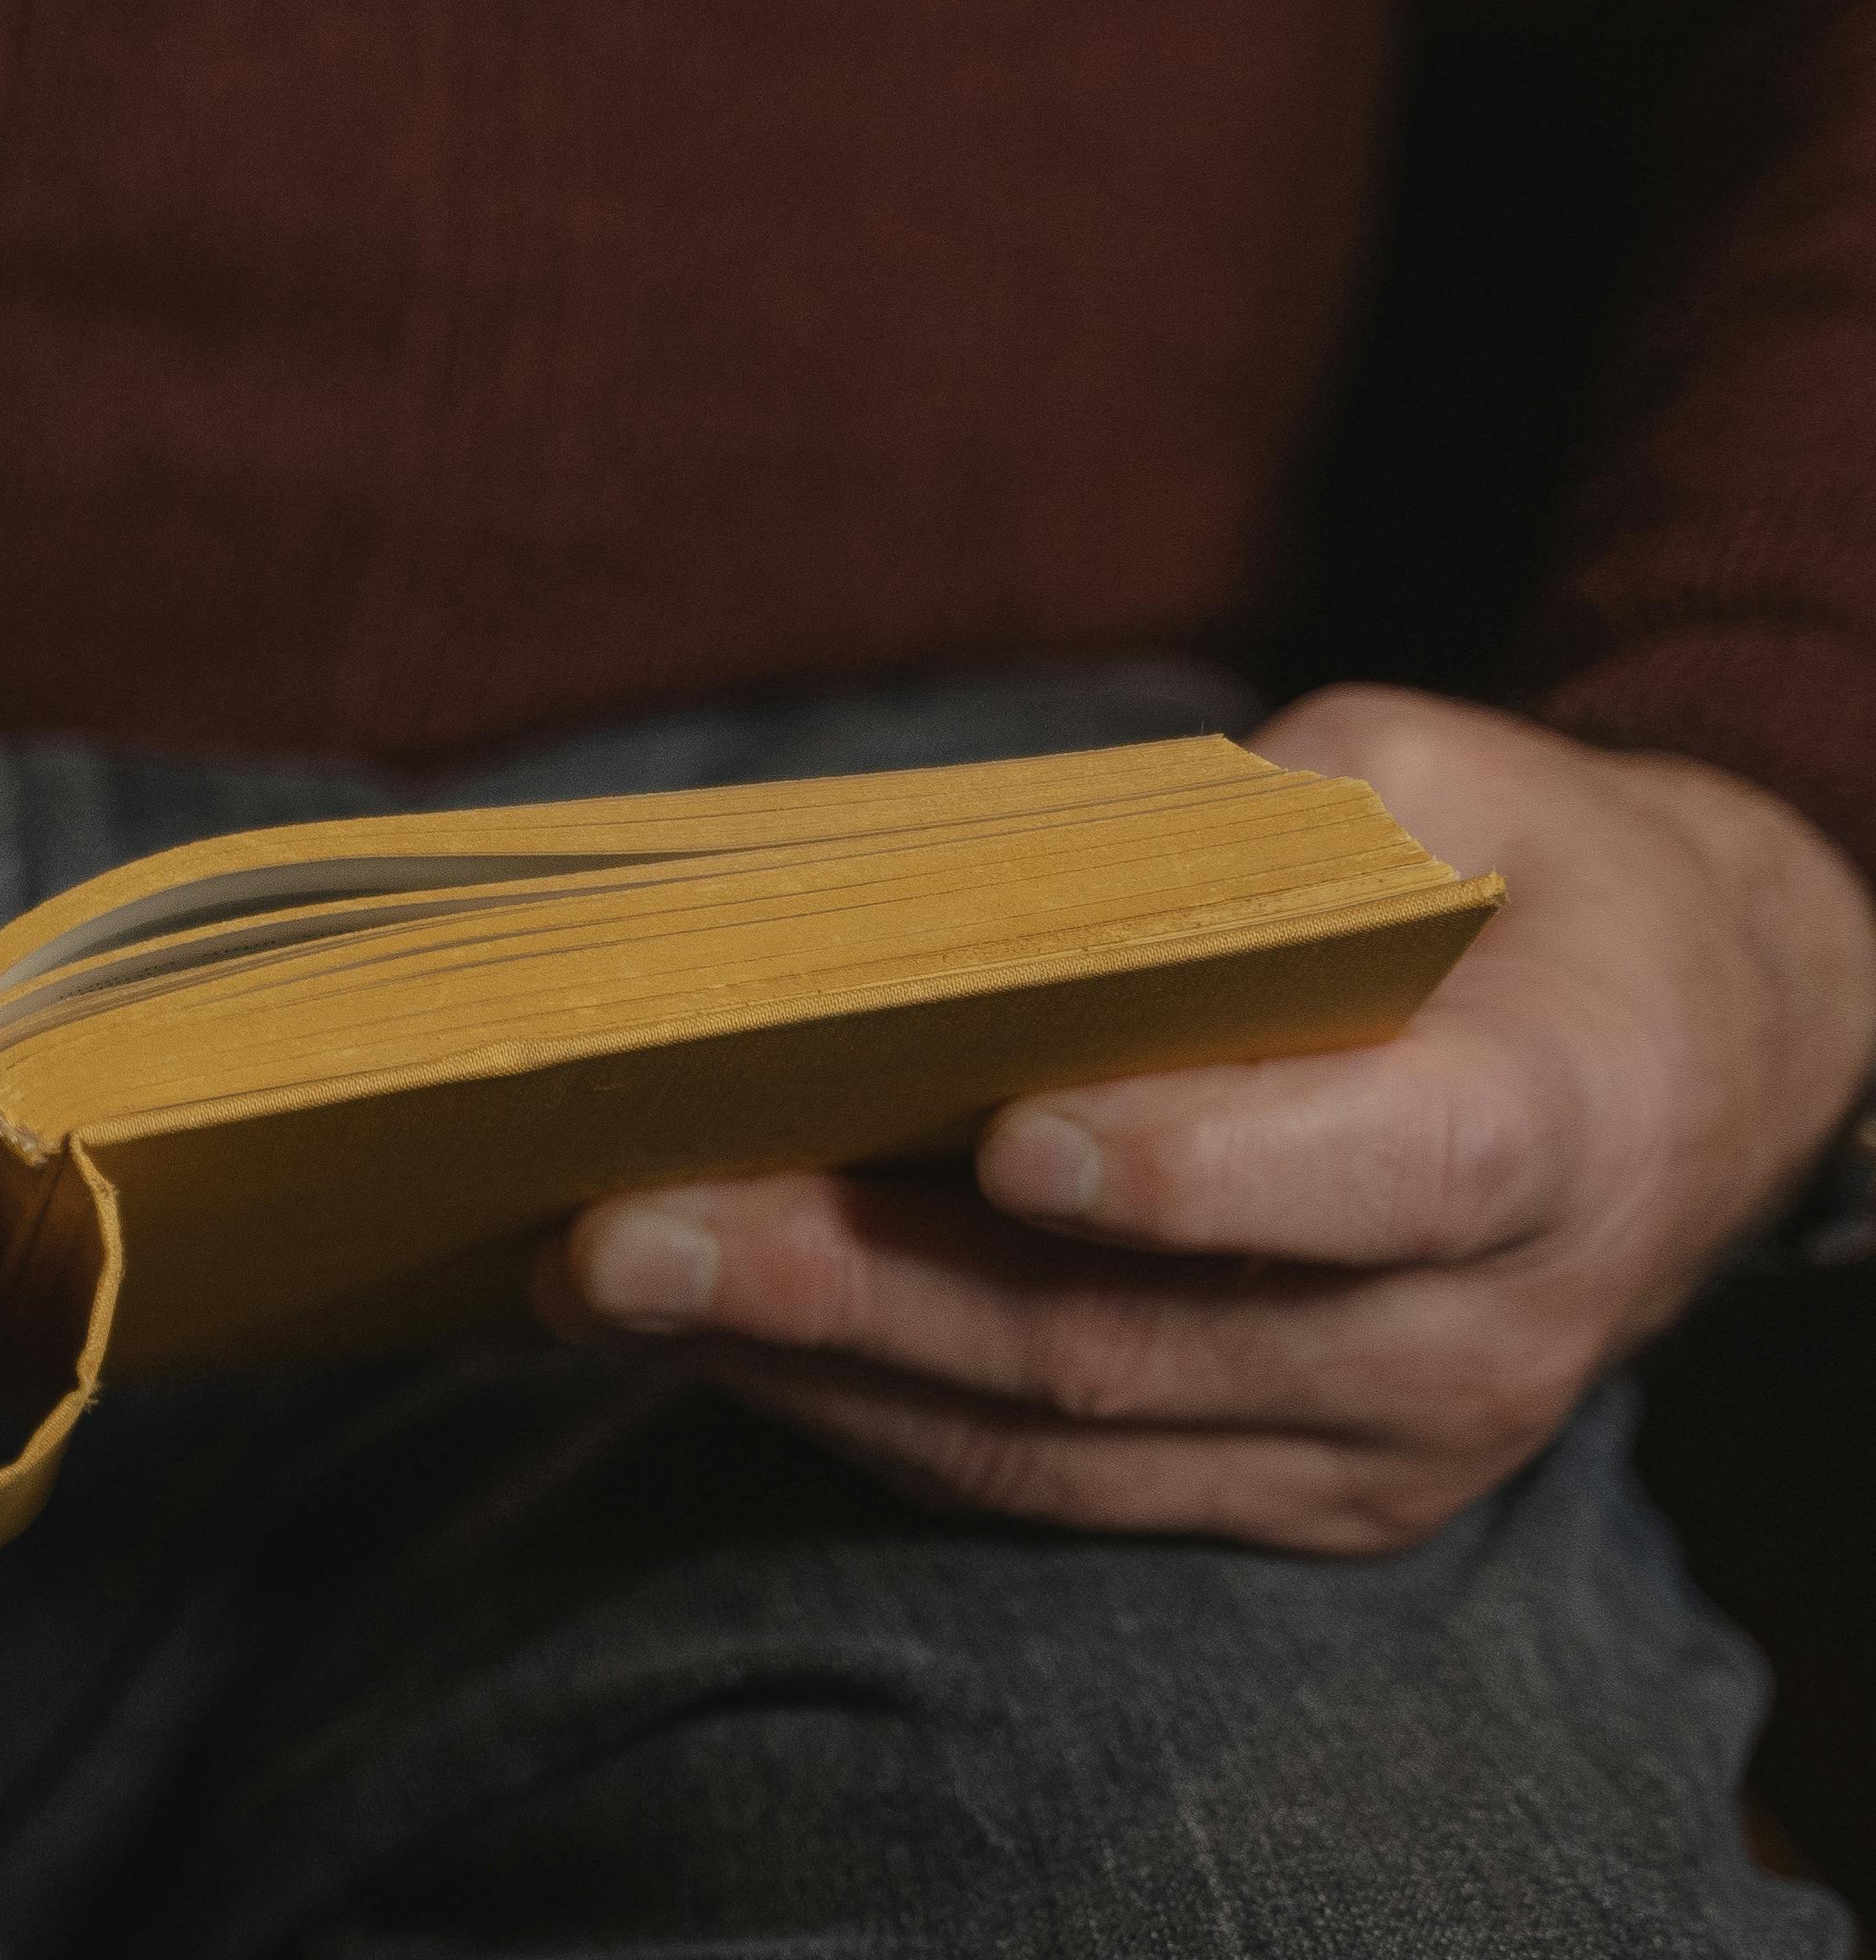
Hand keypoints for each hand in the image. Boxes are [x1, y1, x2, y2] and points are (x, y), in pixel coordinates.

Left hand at [543, 685, 1875, 1552]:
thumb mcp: (1440, 785)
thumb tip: (976, 888)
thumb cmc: (1530, 893)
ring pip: (1055, 1444)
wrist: (1684, 1068)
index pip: (1384, 1178)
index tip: (1008, 1137)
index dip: (1199, 1175)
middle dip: (852, 1287)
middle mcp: (1469, 1335)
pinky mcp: (1290, 1501)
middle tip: (627, 1228)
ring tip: (603, 1280)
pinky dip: (863, 1411)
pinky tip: (708, 1334)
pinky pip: (1049, 1486)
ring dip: (807, 1367)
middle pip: (1134, 1343)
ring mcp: (1375, 1452)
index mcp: (1551, 1133)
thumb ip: (1254, 829)